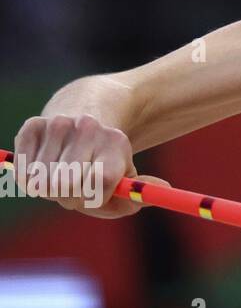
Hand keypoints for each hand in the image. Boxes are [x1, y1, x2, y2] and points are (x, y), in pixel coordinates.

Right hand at [11, 114, 170, 217]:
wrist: (86, 108)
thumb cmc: (104, 157)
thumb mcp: (126, 175)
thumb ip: (134, 197)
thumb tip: (152, 196)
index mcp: (116, 142)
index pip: (101, 182)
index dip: (95, 199)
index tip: (95, 197)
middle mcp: (88, 129)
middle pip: (66, 186)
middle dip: (69, 198)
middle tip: (75, 190)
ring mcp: (59, 124)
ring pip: (41, 183)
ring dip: (49, 189)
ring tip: (61, 175)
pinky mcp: (33, 125)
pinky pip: (22, 172)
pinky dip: (30, 179)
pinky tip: (44, 165)